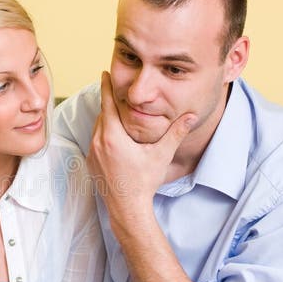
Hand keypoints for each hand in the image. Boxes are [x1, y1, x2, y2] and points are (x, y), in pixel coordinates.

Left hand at [88, 72, 194, 214]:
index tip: (105, 73)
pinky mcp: (91, 163)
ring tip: (115, 111)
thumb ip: (175, 134)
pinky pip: (95, 141)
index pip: (108, 104)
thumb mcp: (161, 155)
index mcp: (113, 137)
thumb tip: (191, 117)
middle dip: (109, 102)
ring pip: (97, 128)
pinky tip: (112, 135)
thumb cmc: (144, 182)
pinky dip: (102, 134)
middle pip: (102, 115)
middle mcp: (98, 143)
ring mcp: (92, 153)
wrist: (127, 207)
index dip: (107, 87)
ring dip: (106, 119)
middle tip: (114, 89)